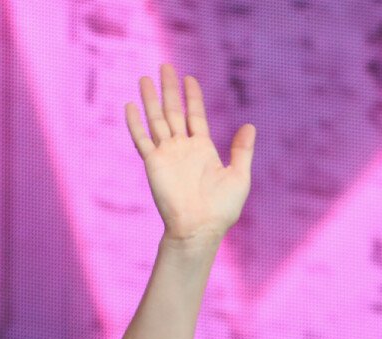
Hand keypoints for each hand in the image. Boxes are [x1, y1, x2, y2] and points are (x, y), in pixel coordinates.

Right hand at [125, 64, 254, 243]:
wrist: (200, 228)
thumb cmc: (222, 209)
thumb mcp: (239, 176)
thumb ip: (241, 150)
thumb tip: (250, 126)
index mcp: (202, 150)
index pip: (195, 116)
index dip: (192, 97)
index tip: (189, 79)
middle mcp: (182, 148)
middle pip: (173, 112)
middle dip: (170, 90)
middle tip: (166, 67)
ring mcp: (166, 154)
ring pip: (156, 120)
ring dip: (150, 99)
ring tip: (146, 78)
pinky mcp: (153, 163)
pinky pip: (142, 139)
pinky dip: (135, 123)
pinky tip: (131, 105)